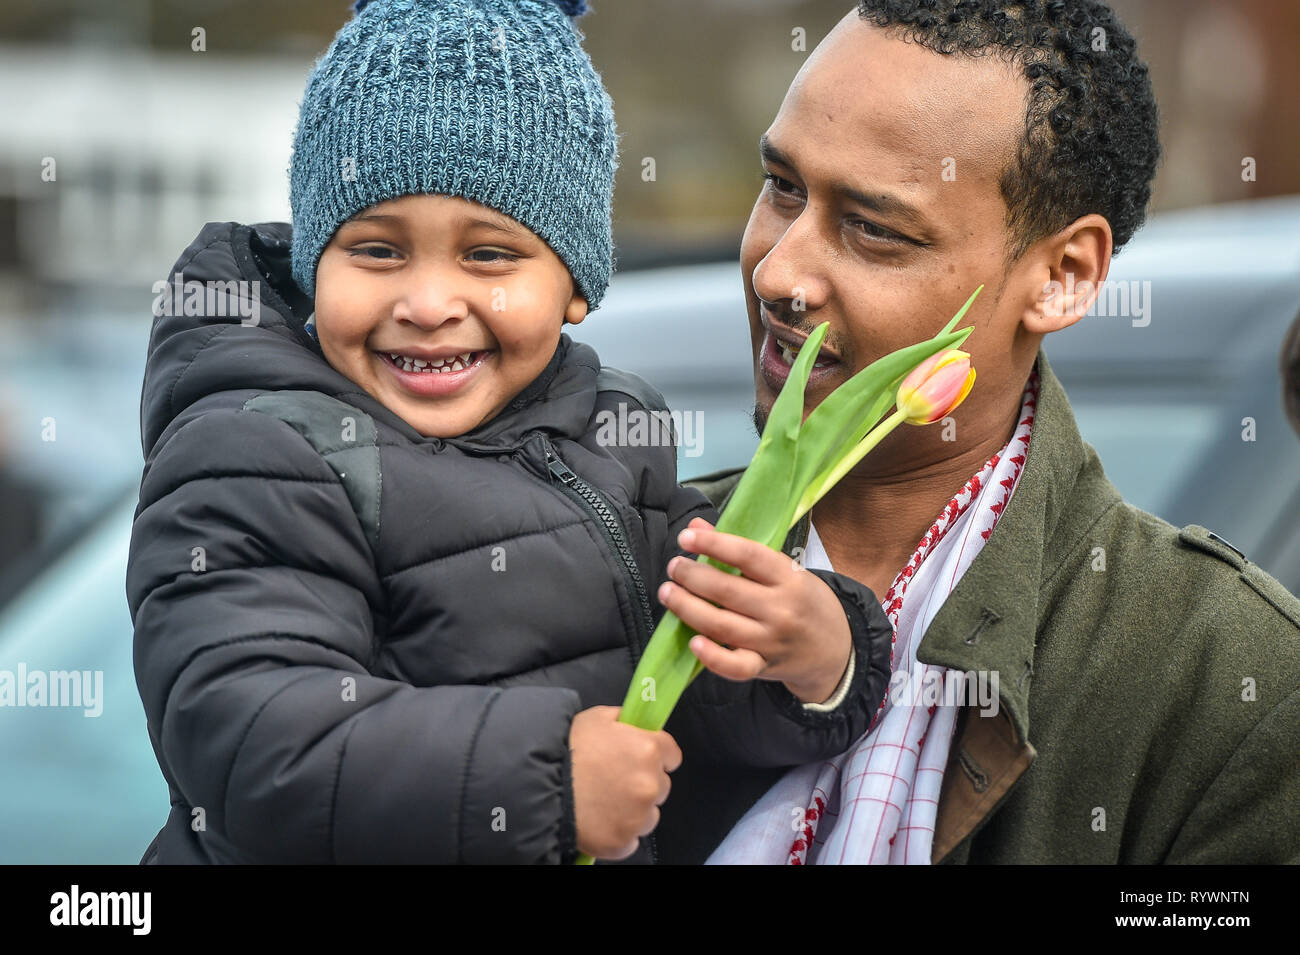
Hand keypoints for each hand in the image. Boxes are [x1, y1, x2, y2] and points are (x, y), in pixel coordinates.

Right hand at [569, 706, 681, 859]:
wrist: (539, 786)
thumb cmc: (568, 748)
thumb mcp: (597, 719)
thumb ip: (624, 720)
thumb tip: (636, 724)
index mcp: (649, 749)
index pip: (672, 755)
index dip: (657, 756)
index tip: (641, 760)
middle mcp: (651, 783)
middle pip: (661, 786)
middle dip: (643, 783)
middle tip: (615, 781)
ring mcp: (639, 816)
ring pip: (649, 814)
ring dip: (634, 810)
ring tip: (605, 803)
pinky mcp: (624, 842)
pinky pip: (631, 839)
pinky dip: (619, 832)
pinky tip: (600, 821)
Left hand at [658, 517, 851, 703]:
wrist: (835, 649)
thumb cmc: (804, 601)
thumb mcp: (785, 571)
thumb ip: (740, 550)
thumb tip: (696, 527)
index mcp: (789, 577)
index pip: (747, 555)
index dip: (714, 544)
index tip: (686, 537)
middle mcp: (781, 609)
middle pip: (727, 591)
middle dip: (692, 576)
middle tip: (674, 567)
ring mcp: (771, 641)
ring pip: (722, 625)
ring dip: (688, 608)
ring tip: (668, 593)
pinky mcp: (762, 667)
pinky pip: (734, 666)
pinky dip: (712, 657)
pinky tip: (692, 642)